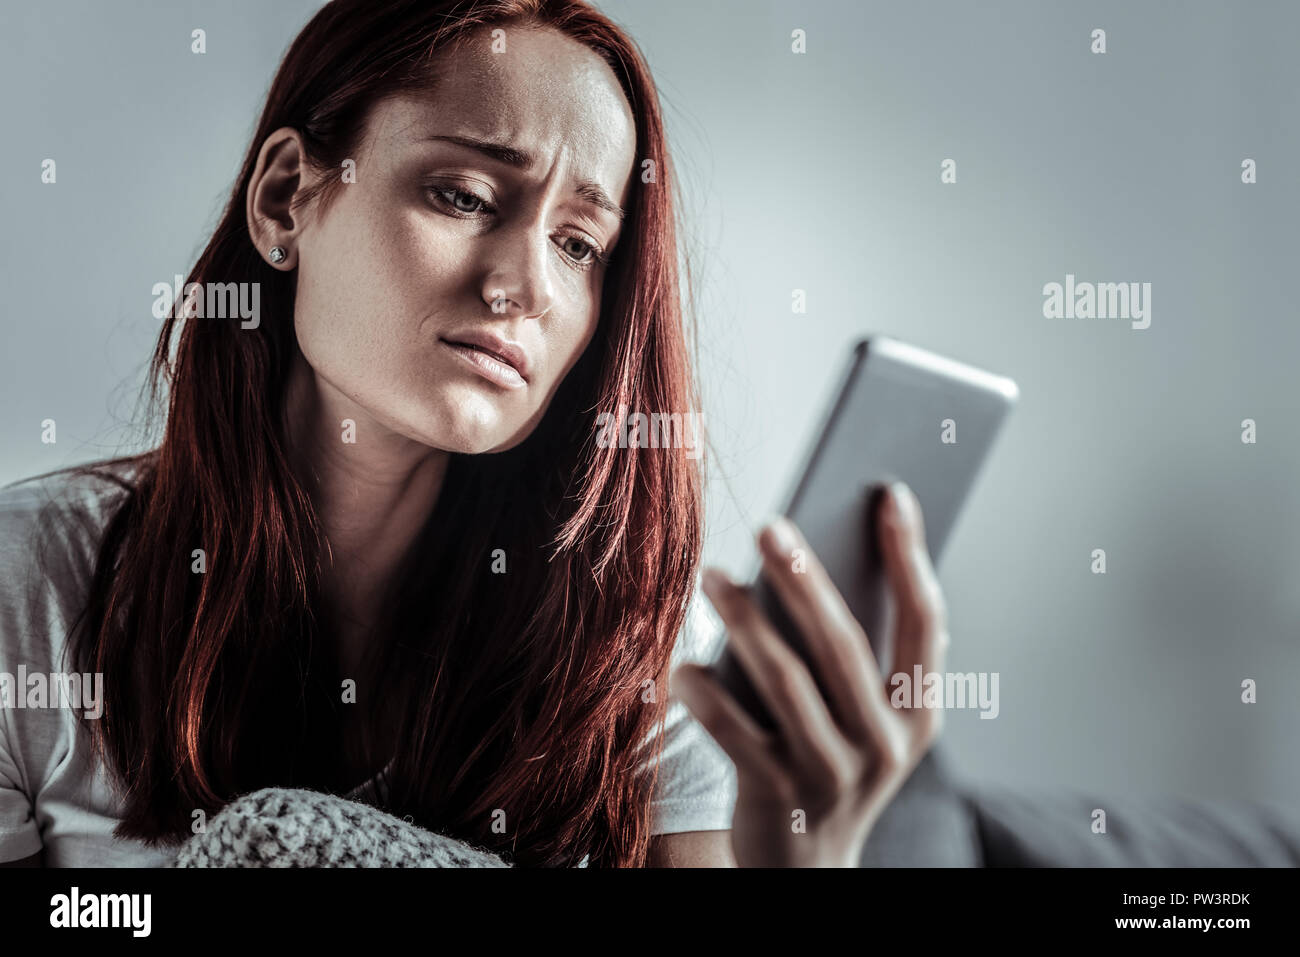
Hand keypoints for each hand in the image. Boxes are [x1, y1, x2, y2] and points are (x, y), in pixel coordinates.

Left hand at [672, 482, 949, 866]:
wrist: (806, 864)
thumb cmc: (828, 759)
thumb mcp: (859, 716)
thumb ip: (846, 653)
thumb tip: (803, 557)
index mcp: (917, 713)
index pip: (925, 624)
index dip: (909, 557)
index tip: (891, 495)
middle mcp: (884, 744)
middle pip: (844, 646)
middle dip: (805, 580)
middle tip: (770, 526)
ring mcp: (833, 774)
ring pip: (786, 683)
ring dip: (745, 623)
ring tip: (712, 578)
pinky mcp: (779, 797)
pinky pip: (735, 733)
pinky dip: (706, 695)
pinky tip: (682, 665)